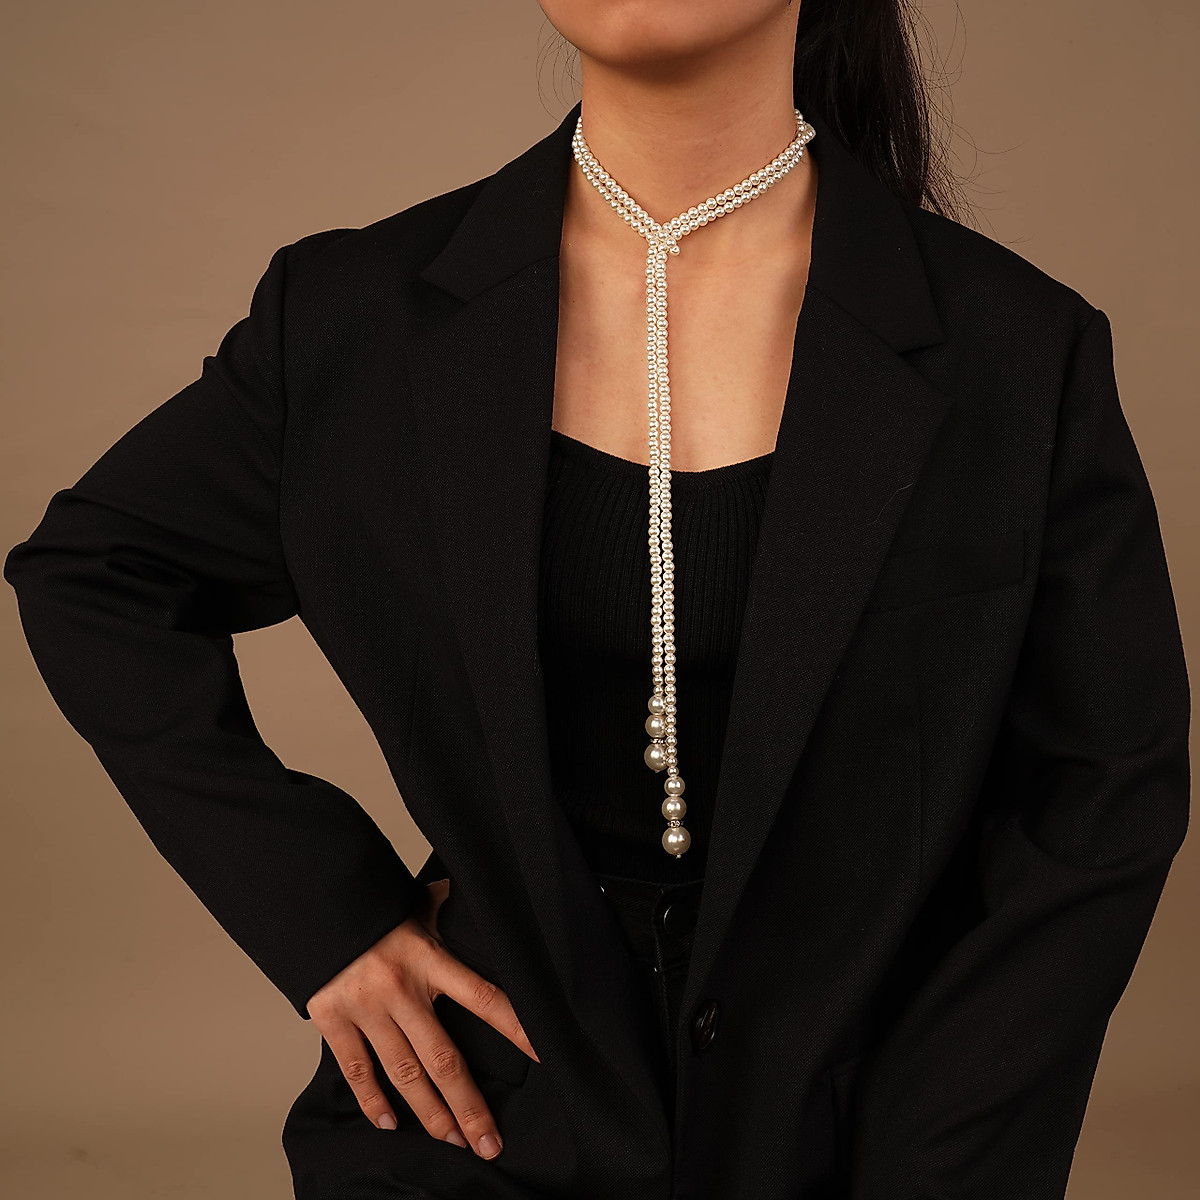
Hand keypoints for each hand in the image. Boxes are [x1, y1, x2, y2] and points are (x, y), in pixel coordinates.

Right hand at [304, 879, 538, 1158]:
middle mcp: (401, 988)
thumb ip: (452, 913)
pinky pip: (357, 1070)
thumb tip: (486, 903)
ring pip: (404, 1074)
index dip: (515, 1028)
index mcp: (429, 958)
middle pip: (443, 1058)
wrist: (319, 905)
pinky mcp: (333, 1019)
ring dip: (431, 1114)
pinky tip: (391, 1124)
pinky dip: (373, 1101)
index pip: (483, 998)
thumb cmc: (379, 908)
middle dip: (468, 1106)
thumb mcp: (421, 905)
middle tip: (488, 1142)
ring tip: (454, 1141)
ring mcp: (366, 1007)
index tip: (541, 1056)